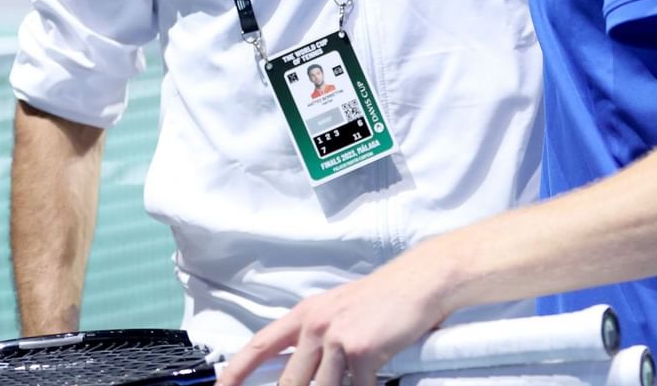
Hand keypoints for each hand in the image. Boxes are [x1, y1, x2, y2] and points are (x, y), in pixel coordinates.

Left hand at [217, 250, 449, 385]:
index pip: (260, 346)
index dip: (235, 373)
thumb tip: (303, 368)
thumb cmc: (385, 297)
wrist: (421, 281)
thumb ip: (316, 335)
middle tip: (322, 384)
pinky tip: (375, 379)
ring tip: (354, 373)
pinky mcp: (362, 352)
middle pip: (291, 383)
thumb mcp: (339, 308)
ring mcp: (337, 339)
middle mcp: (315, 325)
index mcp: (305, 314)